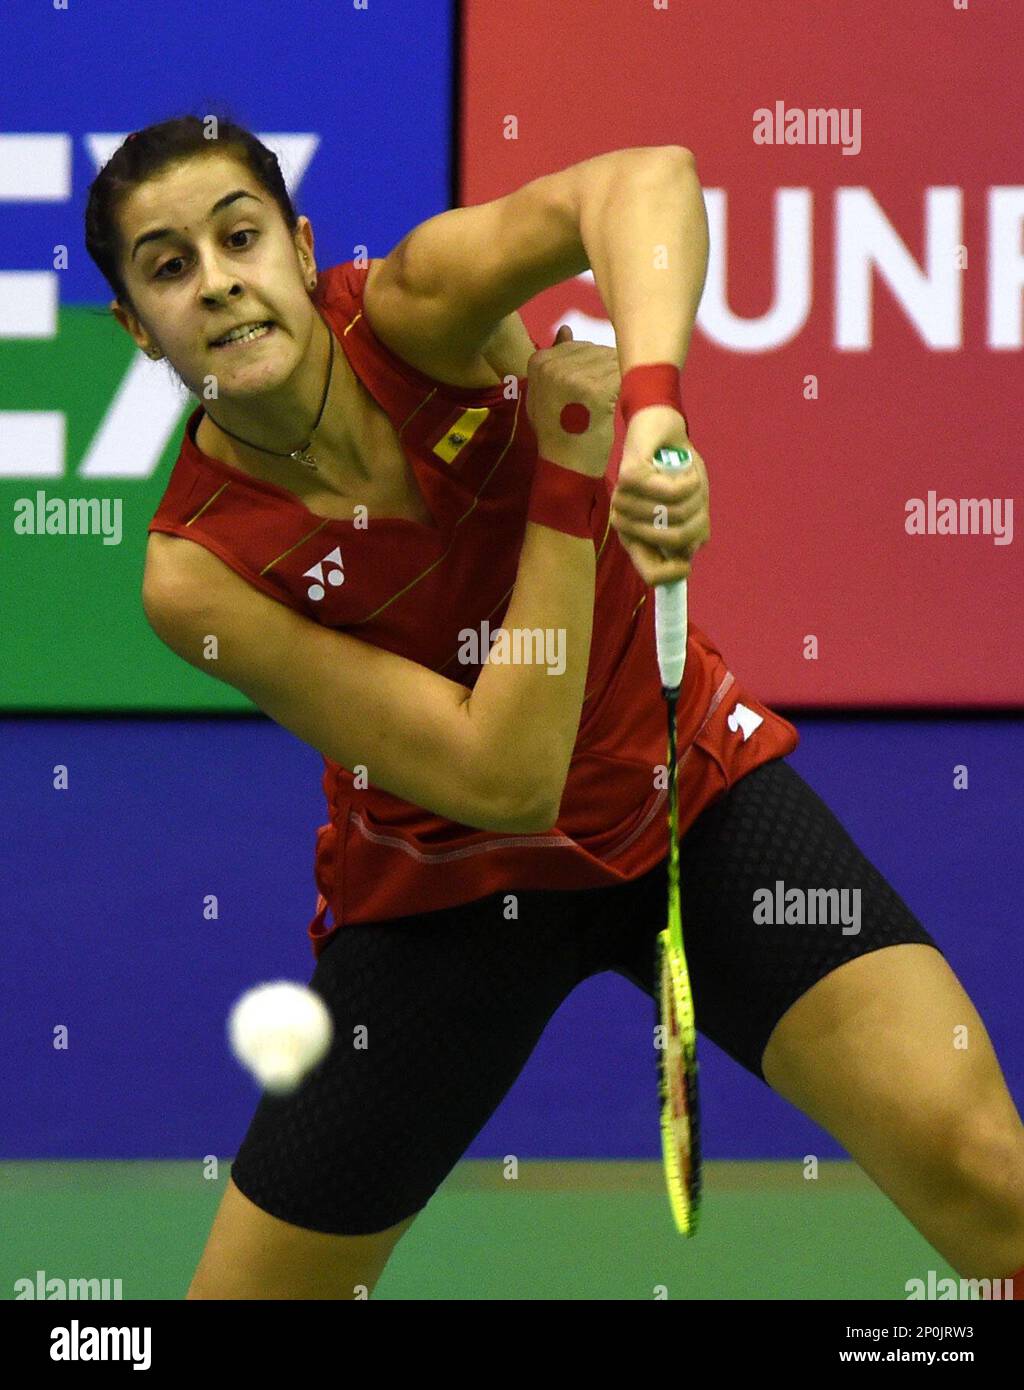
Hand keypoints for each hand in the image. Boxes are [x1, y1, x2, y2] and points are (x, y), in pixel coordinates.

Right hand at [525, 325, 620, 477]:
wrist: (566, 465)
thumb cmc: (558, 430)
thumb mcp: (545, 393)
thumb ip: (554, 360)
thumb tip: (566, 328)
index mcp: (539, 361)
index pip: (578, 346)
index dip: (588, 368)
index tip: (583, 392)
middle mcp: (553, 364)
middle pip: (596, 351)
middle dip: (603, 372)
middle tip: (594, 402)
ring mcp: (574, 376)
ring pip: (612, 361)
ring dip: (615, 381)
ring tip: (601, 406)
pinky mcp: (596, 389)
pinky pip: (620, 375)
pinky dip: (622, 390)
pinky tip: (611, 407)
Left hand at [610, 405, 709, 584]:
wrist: (659, 426)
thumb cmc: (673, 468)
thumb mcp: (686, 505)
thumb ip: (684, 533)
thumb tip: (686, 556)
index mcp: (636, 533)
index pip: (650, 572)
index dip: (670, 576)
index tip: (686, 565)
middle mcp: (625, 519)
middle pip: (671, 540)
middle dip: (694, 519)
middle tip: (695, 500)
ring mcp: (624, 499)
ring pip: (672, 514)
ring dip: (694, 496)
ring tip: (690, 482)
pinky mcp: (630, 476)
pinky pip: (670, 492)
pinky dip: (688, 481)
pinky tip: (688, 473)